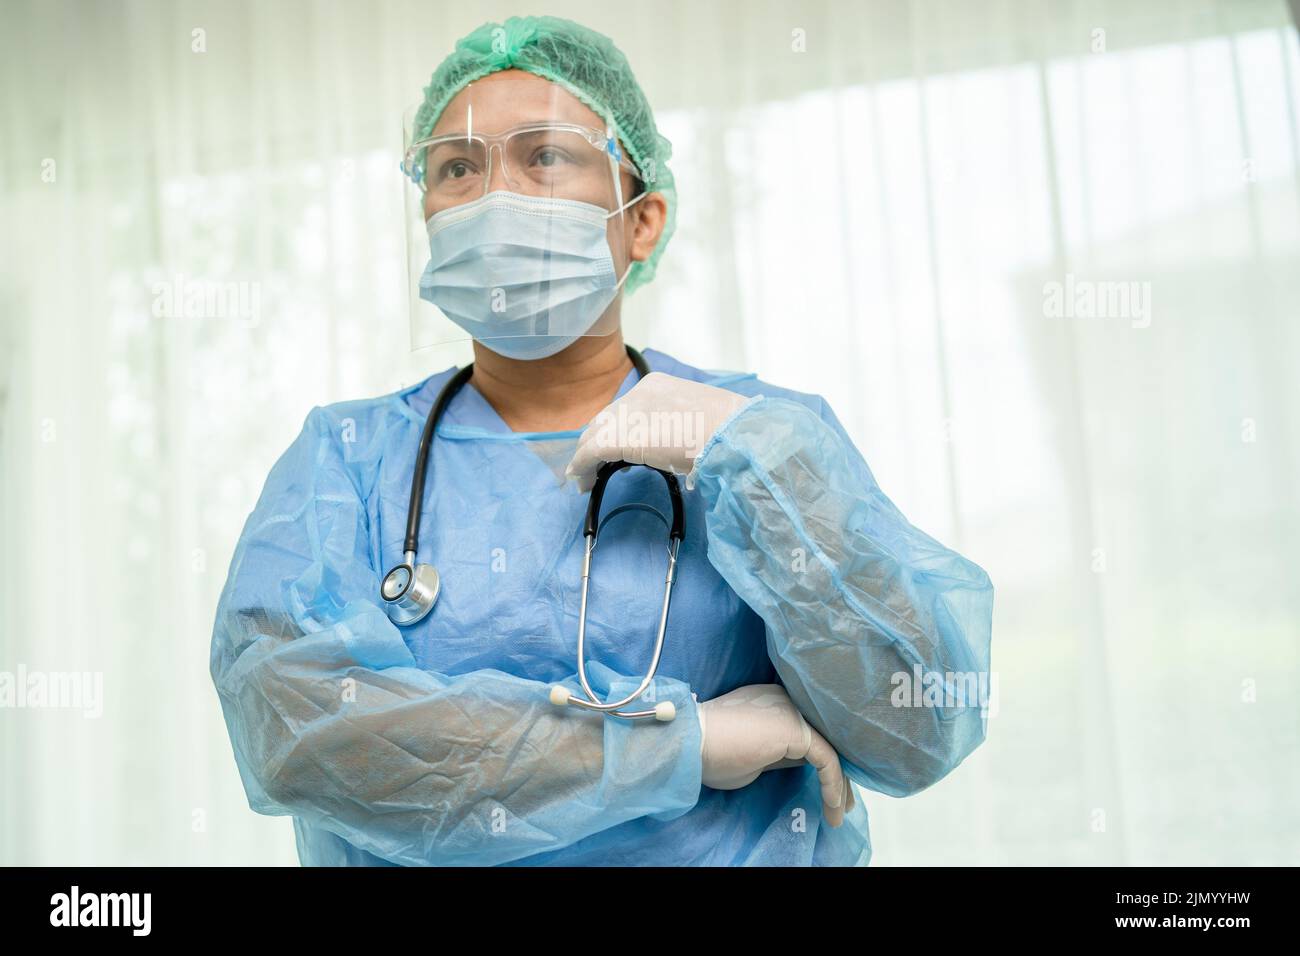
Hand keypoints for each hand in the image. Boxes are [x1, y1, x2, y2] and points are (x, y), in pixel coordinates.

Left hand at [566, 372, 750, 492]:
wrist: (731, 432)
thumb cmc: (728, 429)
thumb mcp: (700, 418)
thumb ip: (681, 425)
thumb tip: (681, 444)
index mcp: (657, 385)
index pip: (625, 408)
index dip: (616, 429)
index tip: (615, 447)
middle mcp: (637, 394)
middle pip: (605, 420)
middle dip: (596, 442)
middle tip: (594, 465)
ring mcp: (626, 415)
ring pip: (593, 436)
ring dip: (587, 457)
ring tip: (586, 478)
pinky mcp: (618, 438)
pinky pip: (590, 453)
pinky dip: (582, 467)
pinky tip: (581, 481)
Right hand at [699, 684, 854, 826]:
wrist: (690, 745)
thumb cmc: (709, 754)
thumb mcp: (753, 755)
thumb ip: (778, 752)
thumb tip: (800, 762)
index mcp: (774, 703)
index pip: (810, 734)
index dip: (822, 764)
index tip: (829, 792)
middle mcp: (787, 701)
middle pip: (824, 740)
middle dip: (837, 776)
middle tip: (841, 806)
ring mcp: (792, 711)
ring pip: (830, 751)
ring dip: (838, 787)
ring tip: (838, 816)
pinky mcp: (795, 728)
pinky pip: (826, 760)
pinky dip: (833, 785)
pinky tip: (831, 808)